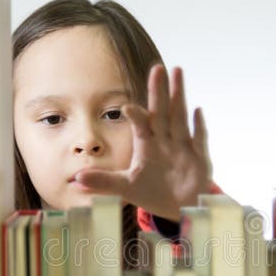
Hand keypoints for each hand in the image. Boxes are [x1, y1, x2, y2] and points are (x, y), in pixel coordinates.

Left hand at [74, 63, 212, 221]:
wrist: (178, 208)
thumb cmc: (153, 192)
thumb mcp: (125, 187)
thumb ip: (103, 182)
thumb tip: (77, 178)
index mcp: (146, 144)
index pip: (140, 125)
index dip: (136, 116)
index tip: (126, 108)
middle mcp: (164, 140)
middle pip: (161, 111)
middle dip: (159, 90)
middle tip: (157, 67)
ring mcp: (182, 147)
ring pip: (180, 117)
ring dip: (179, 96)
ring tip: (178, 71)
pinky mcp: (198, 159)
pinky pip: (198, 140)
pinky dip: (198, 127)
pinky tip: (198, 110)